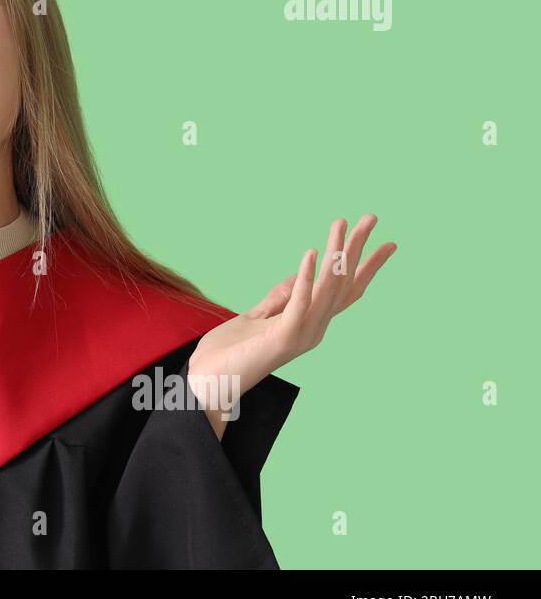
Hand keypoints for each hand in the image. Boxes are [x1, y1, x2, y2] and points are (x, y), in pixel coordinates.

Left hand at [187, 215, 396, 432]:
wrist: (209, 382)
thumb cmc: (231, 351)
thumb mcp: (258, 316)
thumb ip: (280, 298)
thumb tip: (301, 273)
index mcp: (311, 324)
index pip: (347, 292)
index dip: (367, 267)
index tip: (389, 243)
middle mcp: (314, 329)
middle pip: (343, 284)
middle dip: (357, 249)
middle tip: (371, 217)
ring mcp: (301, 335)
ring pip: (326, 289)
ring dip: (334, 253)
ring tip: (340, 223)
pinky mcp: (282, 338)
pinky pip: (299, 304)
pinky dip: (306, 279)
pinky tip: (311, 253)